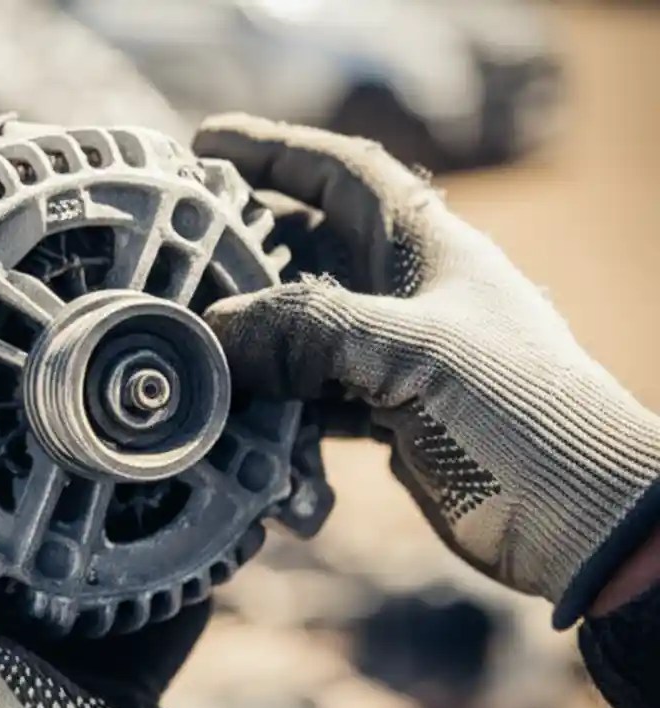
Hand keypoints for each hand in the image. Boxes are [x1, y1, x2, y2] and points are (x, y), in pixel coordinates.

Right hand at [193, 113, 659, 628]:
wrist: (577, 515)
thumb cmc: (515, 412)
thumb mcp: (410, 352)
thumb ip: (308, 330)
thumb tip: (213, 331)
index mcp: (425, 247)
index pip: (340, 172)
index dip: (273, 151)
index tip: (207, 142)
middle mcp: (409, 292)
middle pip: (310, 247)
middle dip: (245, 246)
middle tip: (181, 254)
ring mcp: (398, 355)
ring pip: (303, 326)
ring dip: (251, 335)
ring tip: (193, 339)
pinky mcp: (391, 414)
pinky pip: (311, 395)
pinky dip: (274, 405)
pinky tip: (240, 419)